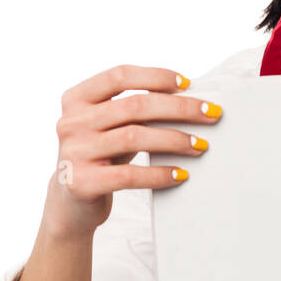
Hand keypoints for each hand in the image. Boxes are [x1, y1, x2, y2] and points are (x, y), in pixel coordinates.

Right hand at [42, 65, 220, 242]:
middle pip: (134, 106)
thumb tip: (187, 100)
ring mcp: (74, 152)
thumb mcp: (109, 127)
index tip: (188, 84)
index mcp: (76, 99)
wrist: (70, 204)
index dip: (155, 76)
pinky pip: (129, 175)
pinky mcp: (82, 183)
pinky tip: (180, 174)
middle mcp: (71, 122)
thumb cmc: (100, 157)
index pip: (119, 76)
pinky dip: (159, 174)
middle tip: (210, 114)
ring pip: (134, 137)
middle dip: (179, 108)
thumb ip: (132, 110)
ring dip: (174, 139)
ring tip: (200, 145)